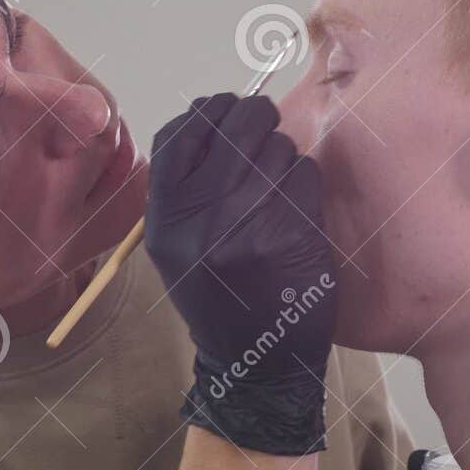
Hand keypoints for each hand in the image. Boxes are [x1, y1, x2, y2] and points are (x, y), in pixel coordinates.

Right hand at [144, 93, 337, 454]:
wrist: (255, 360)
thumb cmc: (217, 295)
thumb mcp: (174, 246)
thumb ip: (182, 186)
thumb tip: (212, 115)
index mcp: (164, 217)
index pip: (180, 133)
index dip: (207, 111)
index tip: (224, 108)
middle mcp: (200, 216)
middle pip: (234, 126)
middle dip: (256, 117)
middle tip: (264, 125)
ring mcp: (248, 222)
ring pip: (277, 147)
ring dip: (283, 155)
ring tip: (276, 186)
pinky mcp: (292, 232)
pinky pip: (305, 173)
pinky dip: (305, 181)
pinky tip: (297, 207)